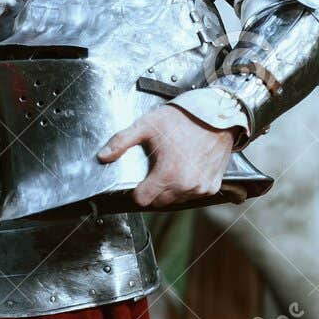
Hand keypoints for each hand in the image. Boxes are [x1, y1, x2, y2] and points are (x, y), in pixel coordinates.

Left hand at [96, 105, 234, 208]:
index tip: (138, 181)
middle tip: (155, 169)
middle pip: (159, 202)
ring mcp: (200, 188)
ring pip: (176, 200)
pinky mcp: (212, 187)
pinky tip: (186, 170)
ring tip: (172, 167)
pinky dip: (187, 188)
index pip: (142, 200)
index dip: (136, 191)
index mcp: (167, 174)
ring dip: (170, 190)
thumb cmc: (182, 120)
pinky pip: (193, 196)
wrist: (216, 116)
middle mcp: (186, 186)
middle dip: (153, 190)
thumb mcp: (146, 125)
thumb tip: (102, 156)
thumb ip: (121, 142)